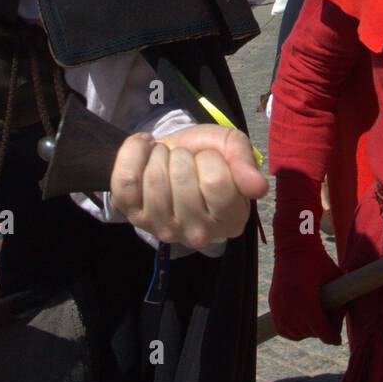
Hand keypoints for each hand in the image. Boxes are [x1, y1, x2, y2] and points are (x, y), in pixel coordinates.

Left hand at [110, 124, 267, 249]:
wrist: (173, 153)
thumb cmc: (206, 154)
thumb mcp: (231, 147)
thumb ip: (245, 163)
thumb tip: (258, 188)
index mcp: (231, 219)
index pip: (216, 182)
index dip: (210, 159)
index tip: (209, 160)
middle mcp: (198, 234)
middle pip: (181, 179)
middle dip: (183, 156)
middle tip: (186, 160)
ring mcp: (163, 229)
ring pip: (154, 179)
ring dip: (160, 155)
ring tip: (167, 159)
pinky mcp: (134, 217)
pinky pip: (124, 180)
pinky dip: (132, 153)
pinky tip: (146, 152)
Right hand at [270, 238, 344, 344]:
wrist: (293, 245)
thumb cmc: (319, 260)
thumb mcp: (336, 278)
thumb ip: (342, 300)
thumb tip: (348, 317)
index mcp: (306, 302)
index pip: (321, 332)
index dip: (332, 337)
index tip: (337, 340)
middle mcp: (290, 307)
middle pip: (310, 333)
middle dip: (322, 330)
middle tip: (330, 318)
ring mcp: (279, 306)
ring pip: (296, 334)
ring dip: (307, 331)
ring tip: (316, 319)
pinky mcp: (273, 304)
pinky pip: (283, 329)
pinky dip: (292, 329)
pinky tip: (301, 323)